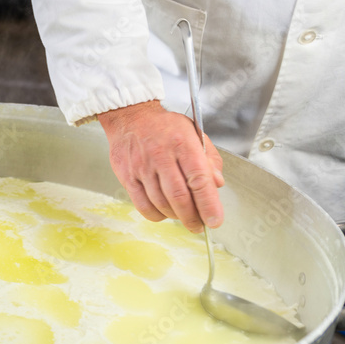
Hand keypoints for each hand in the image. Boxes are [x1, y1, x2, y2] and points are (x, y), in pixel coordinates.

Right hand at [97, 100, 224, 232]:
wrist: (131, 117)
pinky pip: (142, 204)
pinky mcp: (127, 176)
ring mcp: (141, 167)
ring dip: (175, 216)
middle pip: (179, 197)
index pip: (199, 180)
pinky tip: (163, 213)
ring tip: (183, 217)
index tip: (215, 220)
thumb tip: (217, 184)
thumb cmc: (165, 127)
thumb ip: (210, 159)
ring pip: (161, 203)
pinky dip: (155, 215)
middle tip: (199, 225)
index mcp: (183, 144)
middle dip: (192, 217)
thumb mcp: (195, 133)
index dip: (208, 204)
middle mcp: (161, 156)